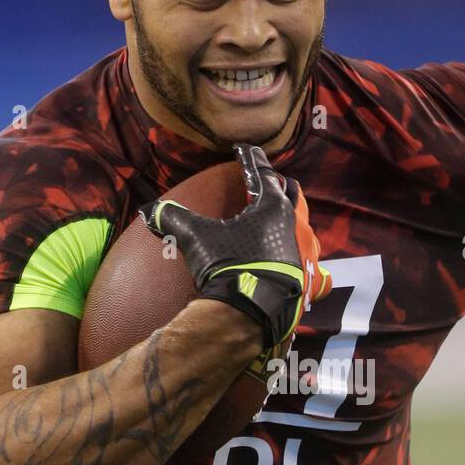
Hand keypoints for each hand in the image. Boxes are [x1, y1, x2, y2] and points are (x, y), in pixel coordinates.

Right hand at [139, 144, 330, 351]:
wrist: (250, 314)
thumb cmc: (227, 267)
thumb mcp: (197, 238)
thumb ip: (173, 218)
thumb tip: (149, 210)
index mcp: (273, 207)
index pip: (262, 172)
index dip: (249, 159)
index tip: (243, 150)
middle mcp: (295, 225)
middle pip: (290, 193)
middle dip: (276, 184)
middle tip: (261, 180)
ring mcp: (306, 254)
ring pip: (304, 225)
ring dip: (291, 218)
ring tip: (278, 217)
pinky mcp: (308, 281)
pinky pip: (315, 267)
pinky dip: (306, 259)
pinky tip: (302, 263)